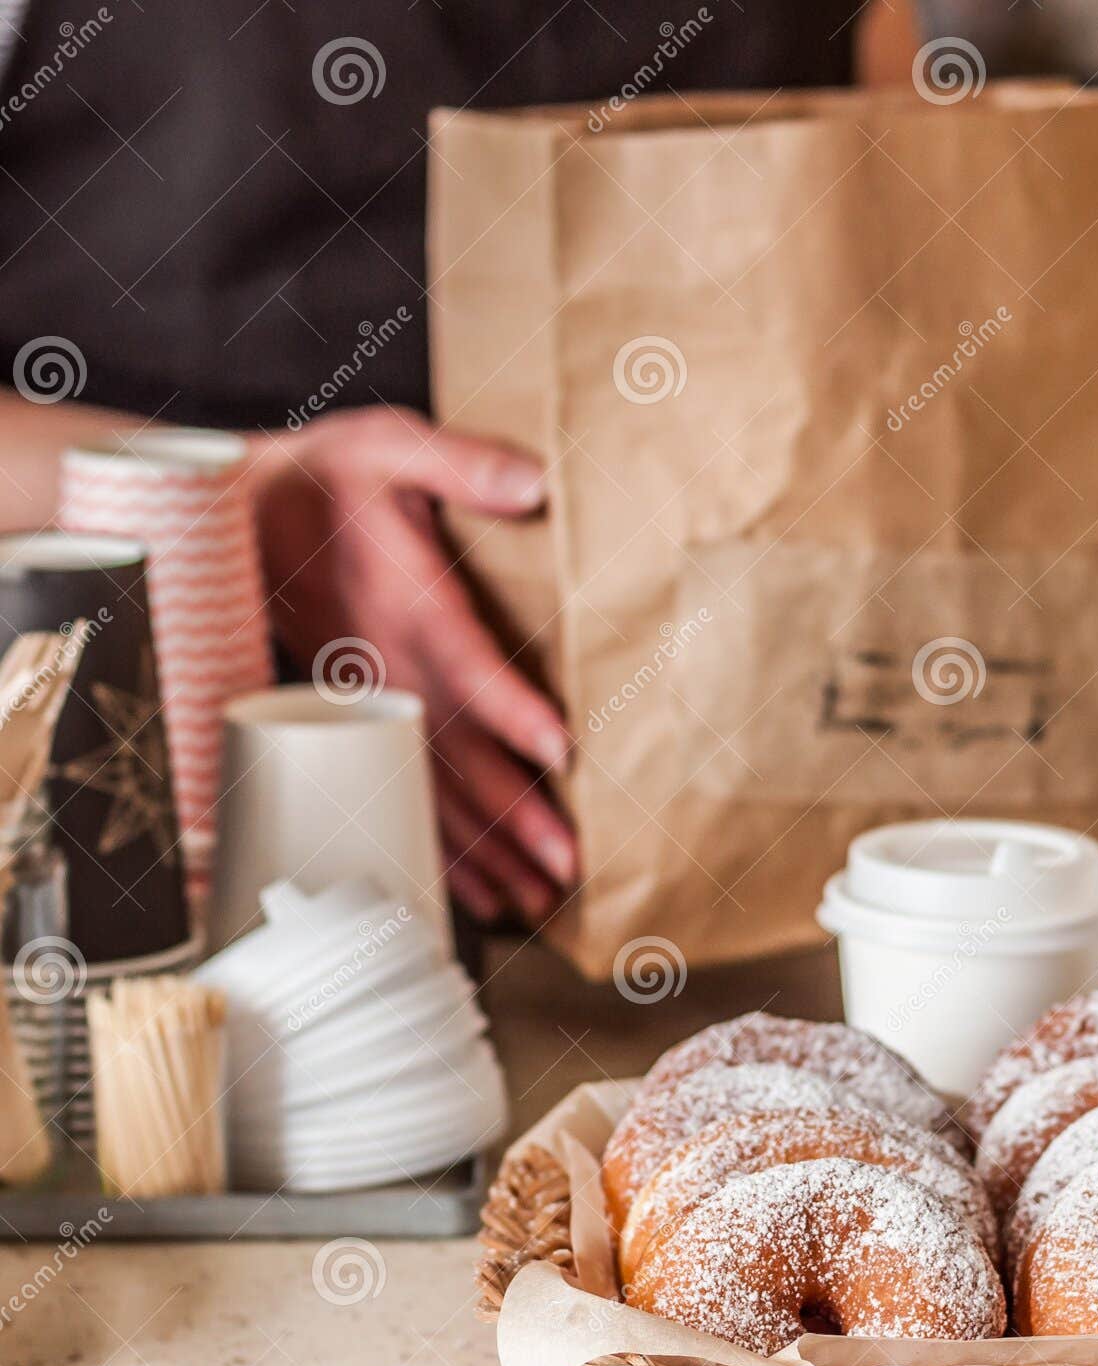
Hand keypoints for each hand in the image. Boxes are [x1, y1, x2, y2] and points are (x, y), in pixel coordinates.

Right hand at [247, 406, 575, 925]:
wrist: (242, 516)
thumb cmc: (332, 476)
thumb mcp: (390, 443)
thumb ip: (462, 462)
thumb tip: (534, 481)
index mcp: (404, 597)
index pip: (464, 659)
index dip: (508, 705)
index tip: (558, 747)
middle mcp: (389, 664)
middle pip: (455, 749)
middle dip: (510, 811)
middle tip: (565, 863)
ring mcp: (372, 704)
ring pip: (431, 788)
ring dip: (484, 849)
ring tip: (539, 901)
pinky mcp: (364, 724)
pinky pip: (404, 796)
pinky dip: (442, 851)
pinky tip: (484, 897)